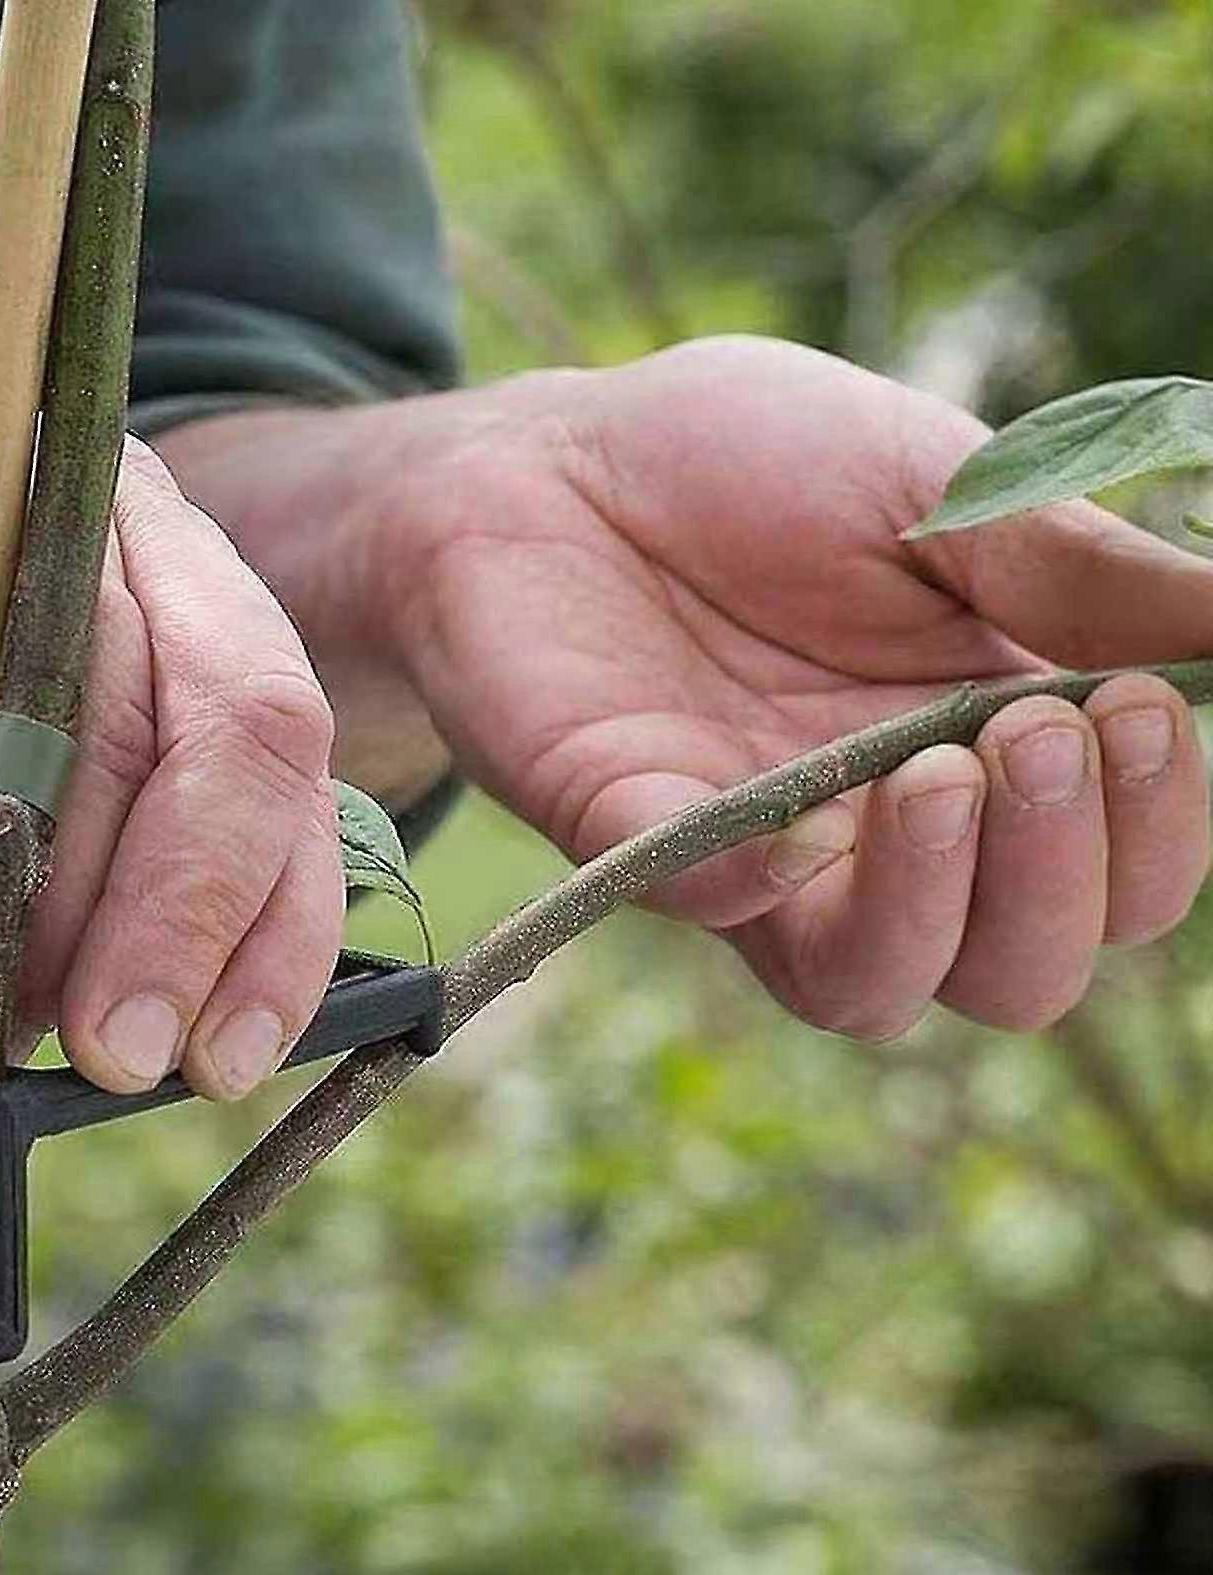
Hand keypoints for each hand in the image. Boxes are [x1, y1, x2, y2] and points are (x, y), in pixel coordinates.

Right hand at [0, 391, 342, 1096]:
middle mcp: (121, 535)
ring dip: (33, 899)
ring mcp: (9, 489)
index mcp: (183, 613)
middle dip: (182, 921)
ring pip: (84, 709)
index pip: (286, 763)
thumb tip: (166, 1029)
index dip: (276, 918)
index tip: (225, 1058)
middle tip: (116, 1056)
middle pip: (236, 724)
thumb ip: (85, 914)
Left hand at [367, 336, 1211, 1036]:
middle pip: (1017, 969)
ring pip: (876, 985)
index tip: (1146, 707)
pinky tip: (793, 821)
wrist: (553, 458)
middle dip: (1062, 874)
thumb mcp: (937, 488)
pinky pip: (706, 911)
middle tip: (1035, 728)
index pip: (1119, 871)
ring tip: (940, 771)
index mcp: (984, 749)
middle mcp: (882, 834)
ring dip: (941, 907)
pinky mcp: (630, 835)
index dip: (1160, 827)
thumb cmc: (746, 463)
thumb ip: (1076, 570)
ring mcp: (755, 850)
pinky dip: (755, 886)